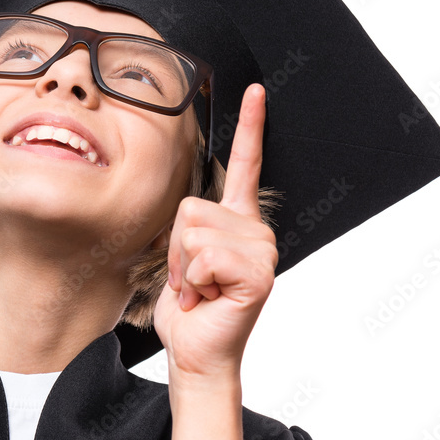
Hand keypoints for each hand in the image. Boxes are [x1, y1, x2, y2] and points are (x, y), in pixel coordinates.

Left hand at [153, 83, 276, 380]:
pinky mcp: (258, 273)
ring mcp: (262, 250)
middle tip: (193, 279)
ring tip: (199, 289)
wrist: (195, 350)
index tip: (254, 90)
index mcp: (238, 220)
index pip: (246, 164)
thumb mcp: (184, 255)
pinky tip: (208, 298)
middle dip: (177, 248)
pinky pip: (204, 255)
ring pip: (194, 230)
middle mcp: (256, 230)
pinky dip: (194, 281)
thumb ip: (191, 226)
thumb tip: (188, 213)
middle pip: (191, 207)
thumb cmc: (189, 305)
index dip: (250, 126)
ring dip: (184, 267)